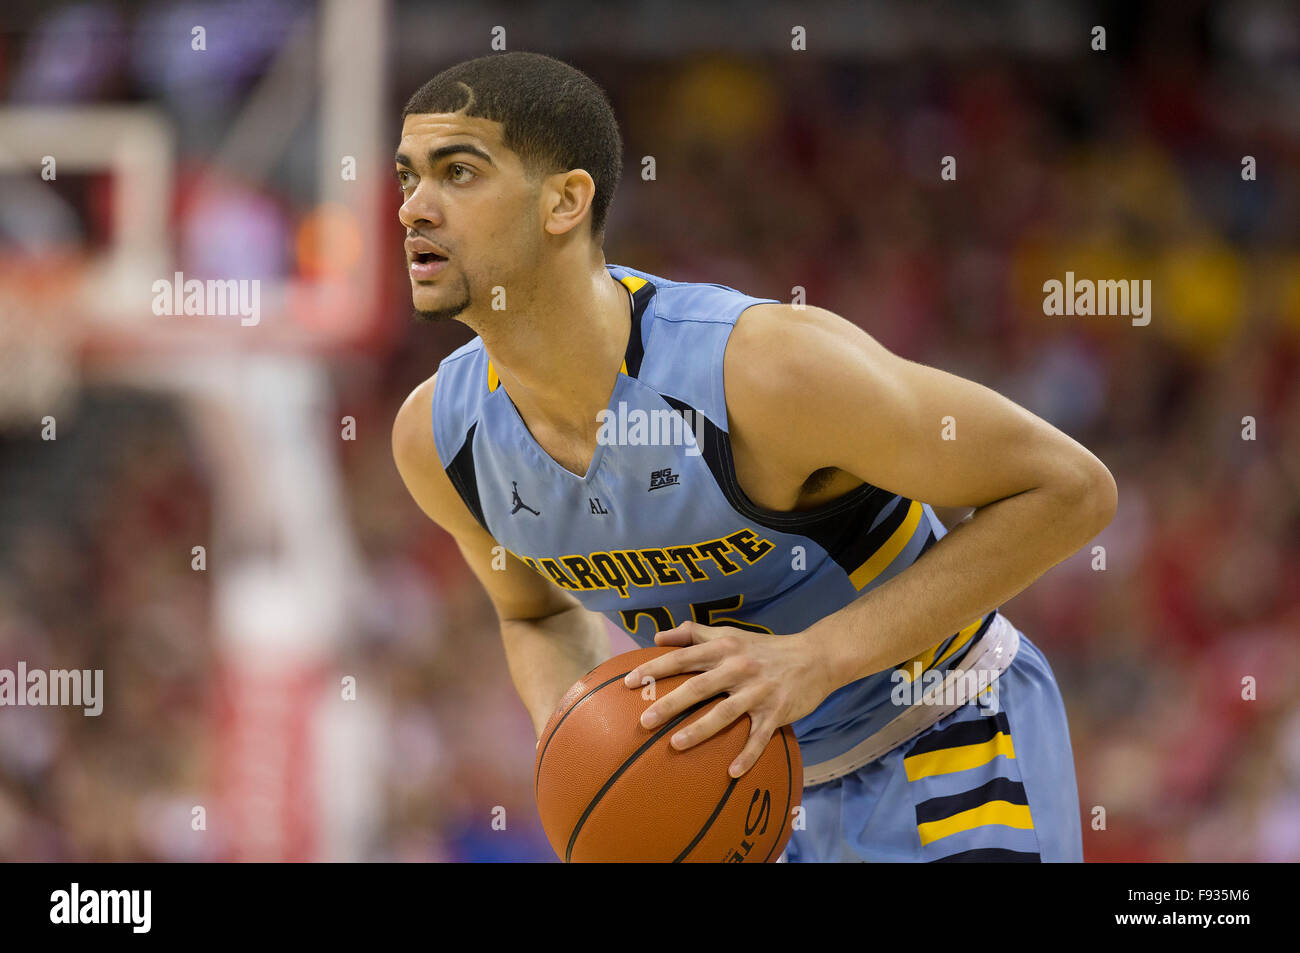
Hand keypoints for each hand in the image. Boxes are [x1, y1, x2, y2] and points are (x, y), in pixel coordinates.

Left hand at [622, 622, 830, 777]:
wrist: (816, 656)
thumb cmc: (764, 648)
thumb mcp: (730, 633)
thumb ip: (694, 634)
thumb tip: (658, 636)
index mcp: (724, 648)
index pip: (683, 657)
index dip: (655, 668)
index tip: (629, 682)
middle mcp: (739, 669)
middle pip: (699, 687)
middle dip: (670, 704)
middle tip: (644, 722)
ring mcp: (759, 692)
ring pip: (725, 713)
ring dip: (700, 730)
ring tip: (675, 745)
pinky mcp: (777, 712)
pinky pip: (759, 737)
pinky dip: (747, 755)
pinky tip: (732, 772)